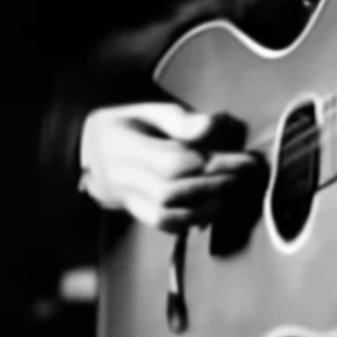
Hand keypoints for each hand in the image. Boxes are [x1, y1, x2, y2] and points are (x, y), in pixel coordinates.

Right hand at [79, 102, 262, 232]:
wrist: (87, 150)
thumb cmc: (126, 124)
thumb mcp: (147, 110)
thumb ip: (179, 119)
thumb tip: (215, 124)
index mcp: (123, 148)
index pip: (173, 162)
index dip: (214, 162)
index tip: (247, 160)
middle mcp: (120, 179)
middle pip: (173, 191)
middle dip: (217, 183)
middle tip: (250, 174)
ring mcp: (125, 200)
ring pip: (168, 214)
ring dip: (209, 205)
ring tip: (238, 189)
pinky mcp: (134, 213)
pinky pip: (164, 225)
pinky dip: (194, 219)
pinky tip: (217, 207)